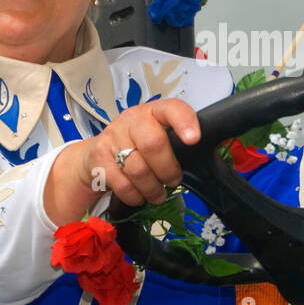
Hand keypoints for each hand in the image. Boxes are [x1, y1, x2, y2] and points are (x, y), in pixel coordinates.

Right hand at [45, 99, 201, 225]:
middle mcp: (132, 119)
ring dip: (152, 189)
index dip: (184, 122)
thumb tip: (205, 163)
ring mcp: (112, 136)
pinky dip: (134, 196)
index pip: (171, 108)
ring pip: (138, 169)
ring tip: (157, 194)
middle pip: (153, 143)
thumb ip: (177, 144)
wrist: (97, 154)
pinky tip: (138, 196)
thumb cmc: (138, 146)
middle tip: (173, 181)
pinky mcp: (98, 157)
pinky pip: (122, 184)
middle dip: (167, 169)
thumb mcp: (159, 137)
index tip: (194, 139)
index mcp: (154, 111)